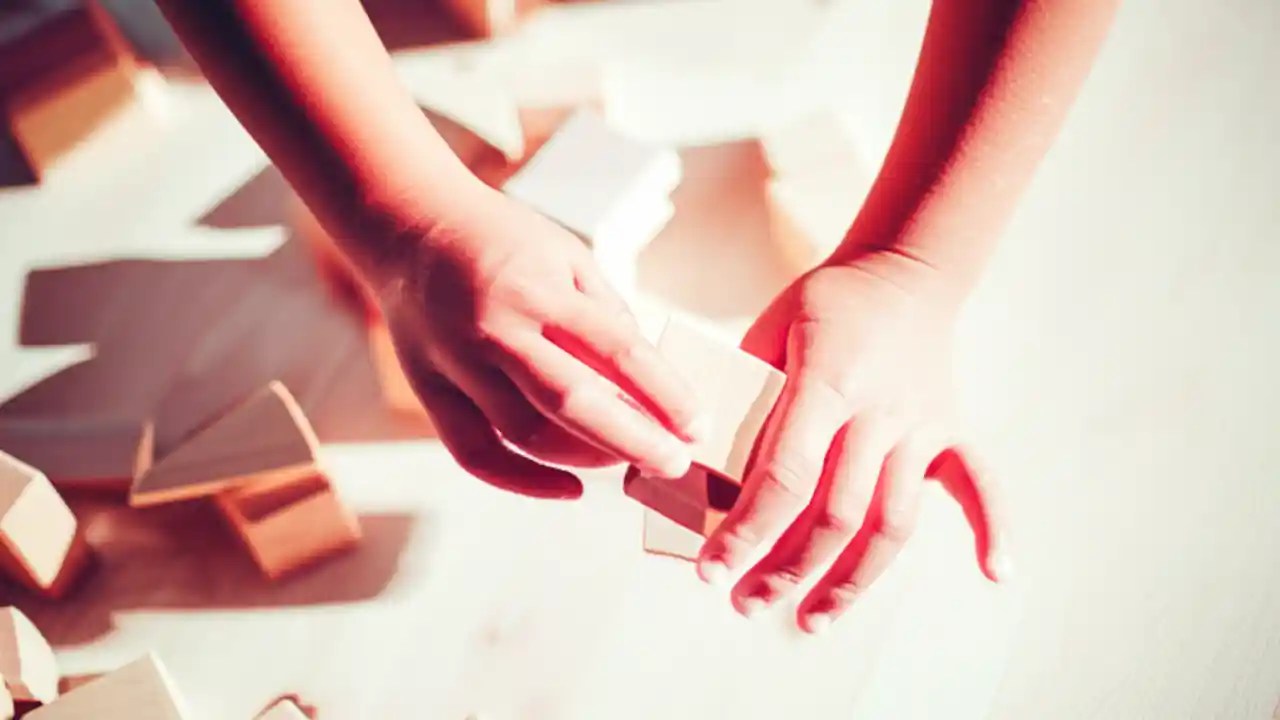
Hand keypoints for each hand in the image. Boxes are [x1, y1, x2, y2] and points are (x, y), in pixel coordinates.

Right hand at [371, 182, 705, 497]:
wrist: (408, 225)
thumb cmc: (502, 240)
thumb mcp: (568, 256)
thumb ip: (608, 314)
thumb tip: (650, 379)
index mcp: (541, 291)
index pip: (617, 351)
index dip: (664, 394)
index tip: (697, 425)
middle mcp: (498, 330)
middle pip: (574, 402)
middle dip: (633, 441)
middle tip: (674, 463)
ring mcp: (458, 363)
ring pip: (526, 435)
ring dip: (584, 459)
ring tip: (624, 461)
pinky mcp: (429, 391)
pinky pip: (476, 453)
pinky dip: (523, 480)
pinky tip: (568, 488)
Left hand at [696, 250, 1010, 630]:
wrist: (903, 270)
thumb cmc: (822, 305)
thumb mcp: (767, 335)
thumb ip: (741, 400)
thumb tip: (693, 472)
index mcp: (828, 381)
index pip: (786, 477)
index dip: (746, 531)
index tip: (711, 570)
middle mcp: (880, 411)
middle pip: (836, 514)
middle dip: (785, 569)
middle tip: (744, 601)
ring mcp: (922, 425)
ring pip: (893, 522)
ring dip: (852, 582)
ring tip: (811, 620)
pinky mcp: (951, 431)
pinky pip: (981, 484)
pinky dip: (995, 528)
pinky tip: (996, 574)